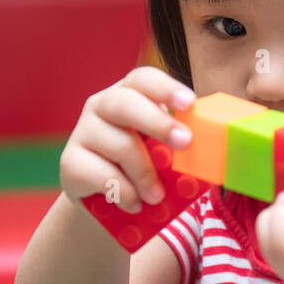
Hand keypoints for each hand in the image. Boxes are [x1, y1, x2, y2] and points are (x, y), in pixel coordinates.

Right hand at [60, 67, 195, 213]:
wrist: (105, 202)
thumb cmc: (141, 170)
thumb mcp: (162, 154)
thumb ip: (177, 146)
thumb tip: (213, 152)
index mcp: (128, 95)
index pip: (142, 79)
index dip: (165, 88)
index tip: (189, 103)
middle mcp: (101, 106)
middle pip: (125, 104)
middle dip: (158, 122)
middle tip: (185, 143)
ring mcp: (83, 132)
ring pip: (119, 144)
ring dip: (145, 173)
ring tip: (157, 196)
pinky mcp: (70, 163)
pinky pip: (100, 174)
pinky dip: (123, 192)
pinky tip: (134, 204)